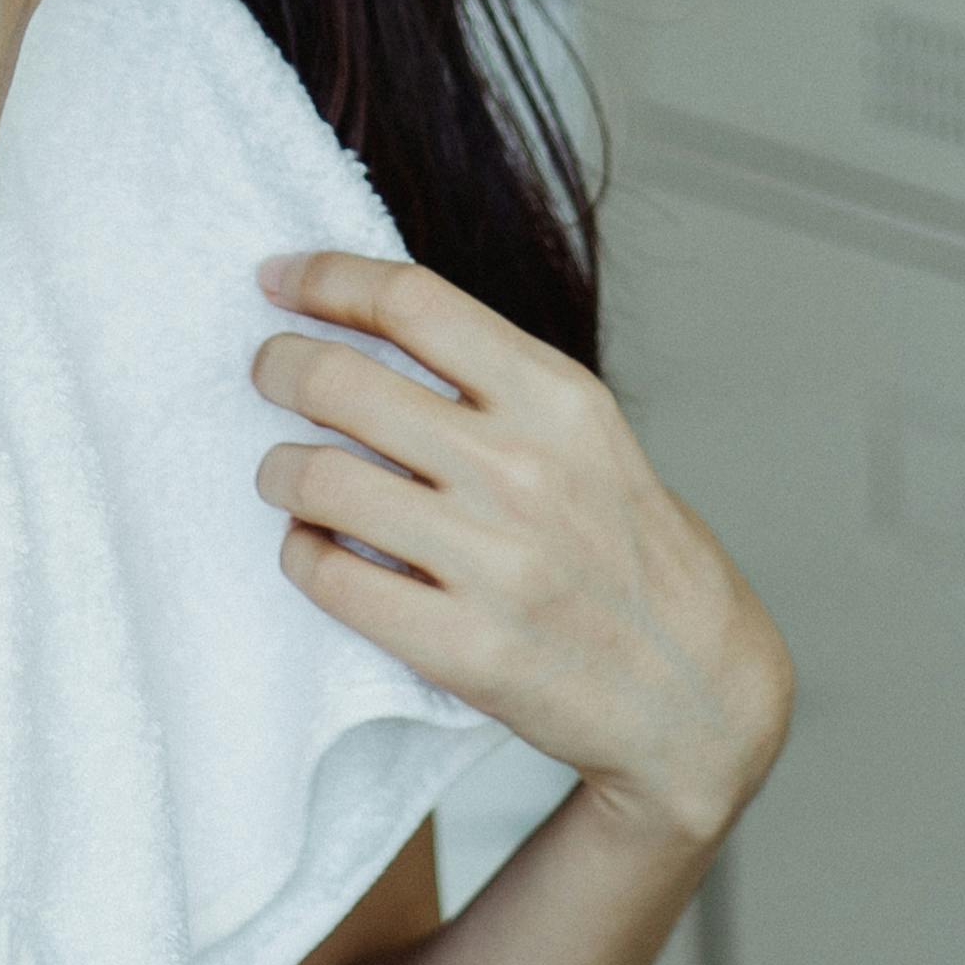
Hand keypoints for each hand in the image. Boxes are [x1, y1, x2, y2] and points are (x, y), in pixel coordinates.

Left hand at [251, 252, 791, 856]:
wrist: (697, 687)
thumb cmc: (628, 550)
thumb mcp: (587, 434)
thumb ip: (495, 380)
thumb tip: (369, 321)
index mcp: (558, 399)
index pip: (413, 302)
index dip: (327, 278)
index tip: (278, 277)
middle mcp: (524, 469)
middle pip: (342, 381)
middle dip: (278, 367)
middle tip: (267, 372)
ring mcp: (493, 561)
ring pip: (318, 480)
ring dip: (280, 470)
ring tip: (286, 475)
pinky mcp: (462, 646)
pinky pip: (329, 578)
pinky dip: (301, 555)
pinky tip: (314, 549)